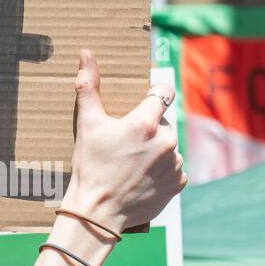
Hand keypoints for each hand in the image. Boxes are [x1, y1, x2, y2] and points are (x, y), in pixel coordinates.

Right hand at [61, 49, 184, 235]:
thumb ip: (88, 86)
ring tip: (130, 161)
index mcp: (146, 123)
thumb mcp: (87, 123)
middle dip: (147, 128)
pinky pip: (174, 168)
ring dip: (155, 149)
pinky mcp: (178, 184)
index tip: (144, 99)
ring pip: (168, 146)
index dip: (154, 93)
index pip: (163, 92)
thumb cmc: (90, 165)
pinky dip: (161, 169)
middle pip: (162, 122)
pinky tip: (141, 176)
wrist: (98, 211)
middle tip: (124, 142)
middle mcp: (167, 141)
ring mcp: (175, 164)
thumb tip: (86, 53)